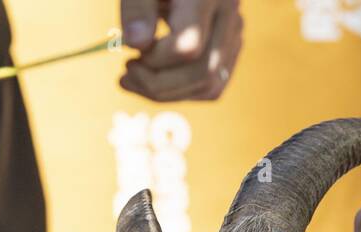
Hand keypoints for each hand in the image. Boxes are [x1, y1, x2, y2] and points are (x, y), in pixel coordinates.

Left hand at [119, 0, 242, 101]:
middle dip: (159, 85)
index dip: (154, 60)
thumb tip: (137, 44)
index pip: (188, 47)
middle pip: (203, 73)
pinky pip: (213, 85)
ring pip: (210, 85)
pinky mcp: (231, 45)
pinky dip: (183, 91)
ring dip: (169, 93)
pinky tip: (156, 79)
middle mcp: (229, 14)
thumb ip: (136, 8)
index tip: (128, 51)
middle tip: (126, 75)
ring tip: (136, 79)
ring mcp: (234, 32)